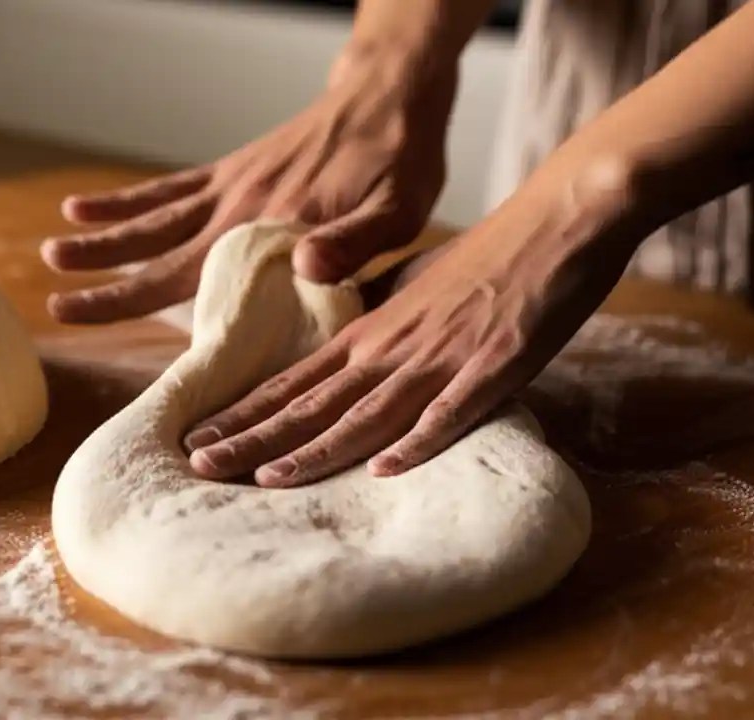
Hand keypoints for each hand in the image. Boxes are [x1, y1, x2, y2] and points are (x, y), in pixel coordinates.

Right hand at [41, 51, 455, 322]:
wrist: (388, 92)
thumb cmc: (399, 160)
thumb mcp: (396, 210)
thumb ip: (353, 243)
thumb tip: (303, 270)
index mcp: (265, 231)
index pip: (181, 276)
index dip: (124, 298)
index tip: (72, 311)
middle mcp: (234, 210)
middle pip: (153, 251)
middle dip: (101, 277)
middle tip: (51, 297)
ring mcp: (228, 188)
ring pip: (152, 219)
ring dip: (103, 236)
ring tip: (51, 249)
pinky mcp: (232, 171)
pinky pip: (171, 188)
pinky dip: (131, 199)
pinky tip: (90, 207)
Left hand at [183, 158, 645, 485]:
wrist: (558, 217)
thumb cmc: (485, 258)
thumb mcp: (412, 290)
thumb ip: (374, 325)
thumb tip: (338, 351)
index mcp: (370, 332)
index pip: (292, 382)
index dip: (244, 414)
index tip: (195, 438)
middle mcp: (391, 347)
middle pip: (312, 404)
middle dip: (253, 438)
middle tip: (199, 465)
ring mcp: (442, 357)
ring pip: (366, 413)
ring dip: (316, 449)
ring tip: (265, 478)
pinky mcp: (495, 364)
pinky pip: (453, 409)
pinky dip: (419, 441)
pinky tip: (386, 469)